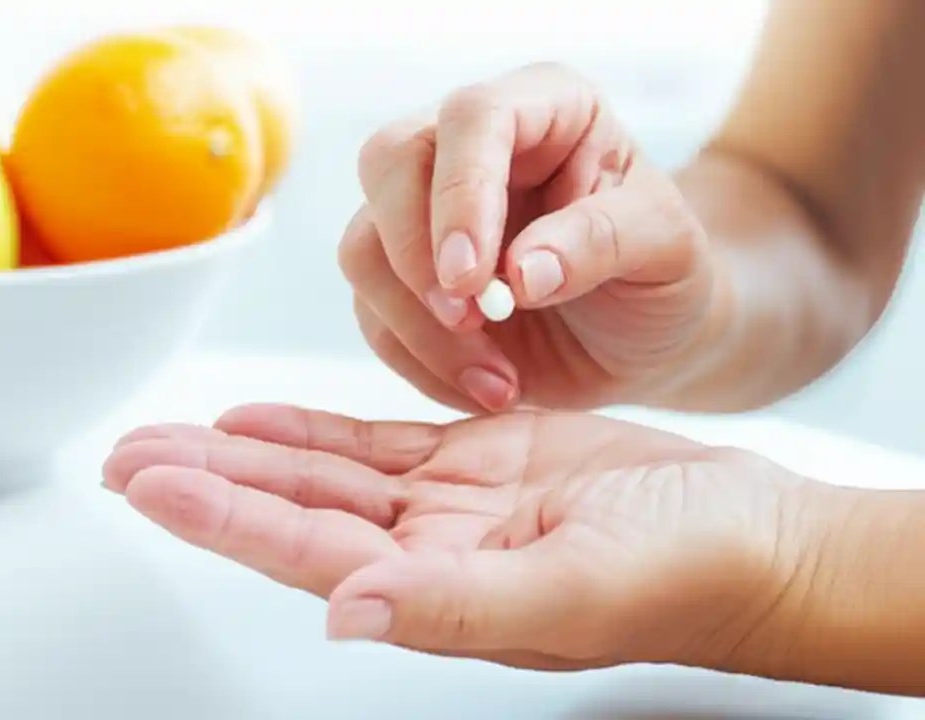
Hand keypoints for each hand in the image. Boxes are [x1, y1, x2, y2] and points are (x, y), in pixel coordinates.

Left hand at [103, 403, 828, 674]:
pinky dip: (310, 434)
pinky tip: (257, 424)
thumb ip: (452, 606)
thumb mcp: (570, 593)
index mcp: (432, 592)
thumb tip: (345, 613)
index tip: (147, 484)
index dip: (217, 517)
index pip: (298, 550)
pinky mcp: (473, 464)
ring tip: (163, 439)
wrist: (748, 535)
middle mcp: (421, 553)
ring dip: (238, 456)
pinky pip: (371, 445)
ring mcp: (444, 507)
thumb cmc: (683, 576)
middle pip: (286, 512)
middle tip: (121, 458)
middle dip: (199, 483)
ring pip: (317, 475)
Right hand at [342, 62, 715, 411]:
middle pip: (387, 162)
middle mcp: (470, 147)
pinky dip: (419, 363)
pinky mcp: (402, 278)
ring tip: (496, 380)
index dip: (460, 192)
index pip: (473, 117)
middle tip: (468, 320)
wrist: (645, 339)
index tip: (473, 278)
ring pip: (364, 247)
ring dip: (416, 325)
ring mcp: (425, 211)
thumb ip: (603, 242)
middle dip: (413, 253)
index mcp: (544, 108)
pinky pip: (372, 315)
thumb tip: (521, 271)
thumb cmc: (663, 276)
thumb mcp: (667, 252)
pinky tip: (486, 387)